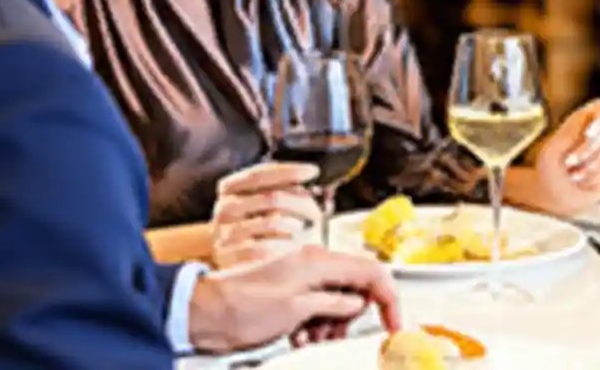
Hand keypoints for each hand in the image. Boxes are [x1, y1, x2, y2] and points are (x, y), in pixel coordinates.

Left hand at [188, 244, 402, 353]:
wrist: (205, 313)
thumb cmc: (242, 307)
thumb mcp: (297, 311)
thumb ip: (334, 305)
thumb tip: (357, 306)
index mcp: (318, 261)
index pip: (372, 272)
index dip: (389, 300)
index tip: (394, 327)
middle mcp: (312, 264)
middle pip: (356, 288)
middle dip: (351, 317)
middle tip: (331, 335)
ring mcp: (300, 277)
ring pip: (337, 301)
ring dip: (331, 324)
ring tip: (309, 338)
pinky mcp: (290, 292)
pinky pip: (318, 307)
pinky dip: (315, 325)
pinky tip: (298, 336)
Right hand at [211, 162, 322, 267]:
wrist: (235, 265)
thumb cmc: (259, 228)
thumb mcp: (268, 204)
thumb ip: (284, 188)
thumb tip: (309, 175)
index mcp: (229, 189)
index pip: (260, 174)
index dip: (288, 171)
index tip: (312, 171)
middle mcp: (224, 208)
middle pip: (271, 198)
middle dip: (300, 202)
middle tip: (317, 211)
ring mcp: (224, 233)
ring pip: (272, 223)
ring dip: (294, 226)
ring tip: (301, 231)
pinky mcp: (231, 257)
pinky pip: (265, 248)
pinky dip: (284, 246)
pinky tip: (291, 248)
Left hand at [506, 99, 599, 217]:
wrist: (552, 197)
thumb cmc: (549, 171)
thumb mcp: (552, 152)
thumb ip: (574, 133)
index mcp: (582, 121)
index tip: (589, 135)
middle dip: (586, 155)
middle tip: (568, 164)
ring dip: (592, 171)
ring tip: (575, 176)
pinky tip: (590, 183)